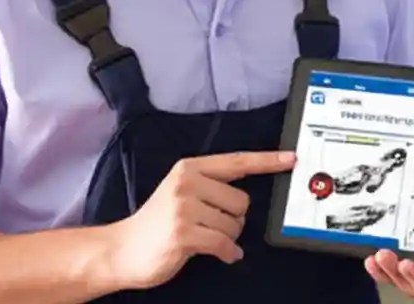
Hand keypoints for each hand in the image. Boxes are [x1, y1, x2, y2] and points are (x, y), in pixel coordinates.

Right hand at [104, 150, 295, 290]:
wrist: (122, 249)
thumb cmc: (157, 222)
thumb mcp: (181, 192)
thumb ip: (211, 186)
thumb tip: (245, 195)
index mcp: (189, 168)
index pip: (237, 161)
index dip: (267, 161)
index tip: (291, 159)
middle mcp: (187, 183)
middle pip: (242, 200)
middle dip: (234, 219)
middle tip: (211, 225)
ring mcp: (184, 208)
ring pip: (235, 225)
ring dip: (227, 238)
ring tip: (204, 238)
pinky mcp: (184, 233)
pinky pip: (224, 244)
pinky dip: (227, 253)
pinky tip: (218, 253)